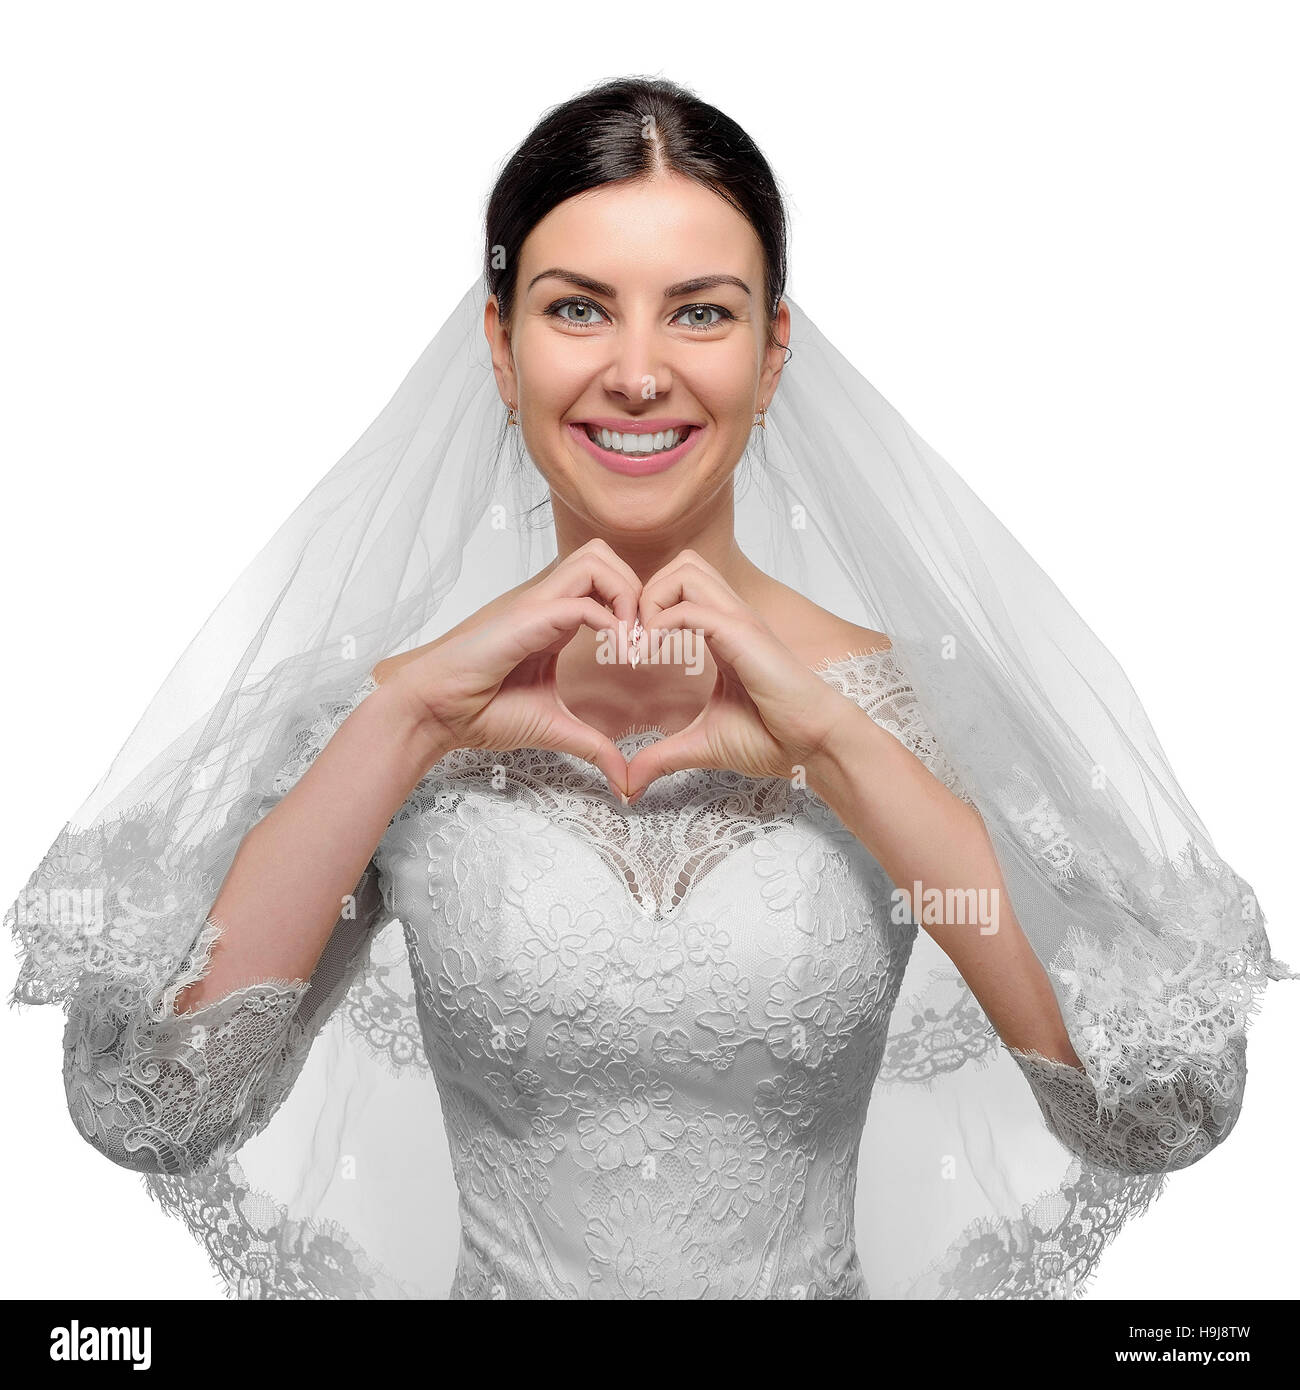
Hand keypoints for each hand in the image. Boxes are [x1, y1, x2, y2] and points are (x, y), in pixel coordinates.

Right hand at [385, 540, 638, 798]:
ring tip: (633, 640)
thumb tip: (625, 783)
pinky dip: (611, 621)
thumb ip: (594, 747)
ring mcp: (537, 606)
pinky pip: (581, 601)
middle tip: (646, 636)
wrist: (437, 713)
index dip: (636, 608)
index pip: (605, 582)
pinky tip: (619, 654)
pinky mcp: (527, 619)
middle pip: (604, 555)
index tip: (647, 653)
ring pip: (595, 560)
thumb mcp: (555, 729)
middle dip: (638, 587)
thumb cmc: (481, 712)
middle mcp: (549, 604)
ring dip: (626, 593)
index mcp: (556, 620)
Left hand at [624, 550, 858, 798]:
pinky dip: (661, 623)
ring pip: (685, 570)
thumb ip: (662, 756)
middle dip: (645, 592)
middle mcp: (731, 617)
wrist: (812, 747)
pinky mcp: (743, 636)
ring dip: (652, 600)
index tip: (630, 653)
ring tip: (642, 645)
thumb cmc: (771, 739)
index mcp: (723, 632)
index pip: (680, 587)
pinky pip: (692, 608)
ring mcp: (739, 621)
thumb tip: (629, 784)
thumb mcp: (701, 744)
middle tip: (633, 639)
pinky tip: (652, 657)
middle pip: (681, 564)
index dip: (646, 609)